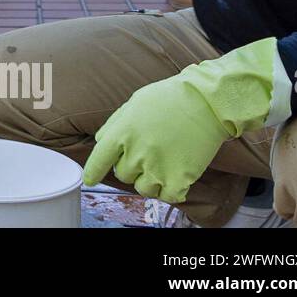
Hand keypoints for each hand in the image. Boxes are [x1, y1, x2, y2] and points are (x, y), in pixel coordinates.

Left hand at [83, 38, 279, 202]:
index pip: (99, 160)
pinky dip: (169, 190)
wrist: (206, 102)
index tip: (89, 179)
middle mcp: (136, 153)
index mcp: (122, 132)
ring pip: (142, 188)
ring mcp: (157, 167)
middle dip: (130, 167)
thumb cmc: (169, 99)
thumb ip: (114, 125)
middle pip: (122, 175)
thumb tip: (101, 142)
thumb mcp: (133, 104)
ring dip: (148, 180)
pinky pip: (167, 197)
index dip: (93, 172)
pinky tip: (174, 177)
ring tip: (160, 164)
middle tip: (146, 153)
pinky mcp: (179, 179)